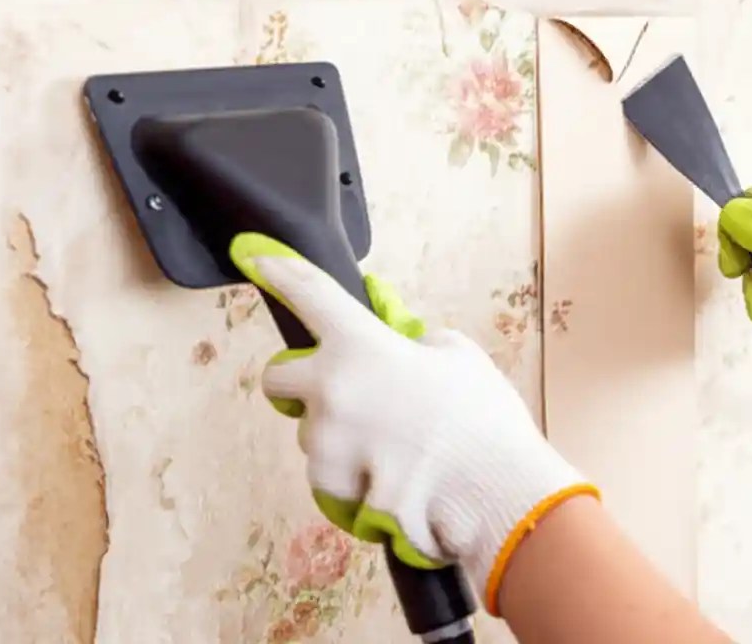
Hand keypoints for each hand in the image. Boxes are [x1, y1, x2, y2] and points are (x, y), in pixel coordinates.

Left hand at [229, 233, 598, 614]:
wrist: (495, 493)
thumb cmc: (484, 417)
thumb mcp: (459, 357)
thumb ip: (418, 345)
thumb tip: (405, 351)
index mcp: (359, 346)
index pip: (310, 295)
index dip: (280, 272)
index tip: (256, 258)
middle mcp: (329, 392)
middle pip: (277, 380)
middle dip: (303, 384)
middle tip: (347, 396)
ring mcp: (325, 446)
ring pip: (314, 436)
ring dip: (341, 439)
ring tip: (397, 452)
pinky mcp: (332, 492)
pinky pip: (332, 478)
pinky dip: (356, 479)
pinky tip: (397, 482)